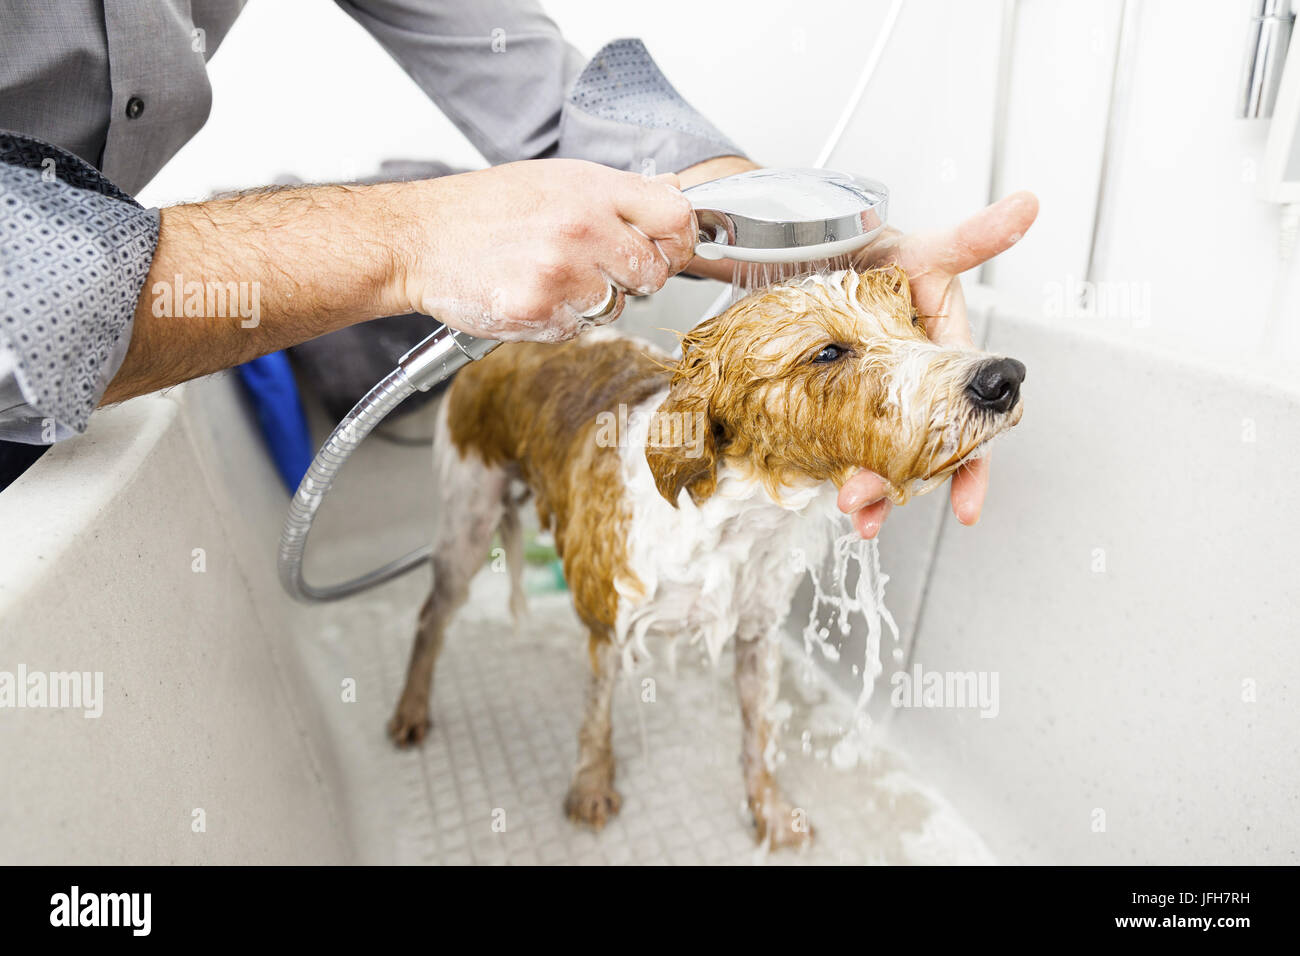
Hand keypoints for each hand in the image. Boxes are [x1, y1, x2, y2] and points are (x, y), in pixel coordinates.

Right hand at [398, 159, 696, 341]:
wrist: (420, 238)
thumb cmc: (484, 208)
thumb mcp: (555, 178)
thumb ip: (617, 190)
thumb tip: (670, 191)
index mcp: (591, 190)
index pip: (675, 216)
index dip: (678, 236)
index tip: (667, 245)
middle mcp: (581, 229)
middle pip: (653, 271)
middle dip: (632, 275)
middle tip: (595, 265)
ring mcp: (560, 273)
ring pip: (616, 306)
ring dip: (592, 300)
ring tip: (551, 275)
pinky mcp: (539, 311)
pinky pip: (578, 329)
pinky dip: (560, 319)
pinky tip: (532, 293)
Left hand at [837, 191, 1039, 537]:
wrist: (805, 247)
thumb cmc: (873, 247)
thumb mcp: (922, 248)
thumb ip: (973, 237)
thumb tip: (1026, 207)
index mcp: (944, 360)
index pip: (966, 422)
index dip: (970, 466)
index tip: (967, 507)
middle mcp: (911, 386)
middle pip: (916, 450)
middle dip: (899, 485)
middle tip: (871, 505)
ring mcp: (869, 397)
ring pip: (877, 454)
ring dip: (867, 487)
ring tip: (852, 508)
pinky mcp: (829, 400)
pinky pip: (837, 443)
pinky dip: (834, 469)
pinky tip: (825, 489)